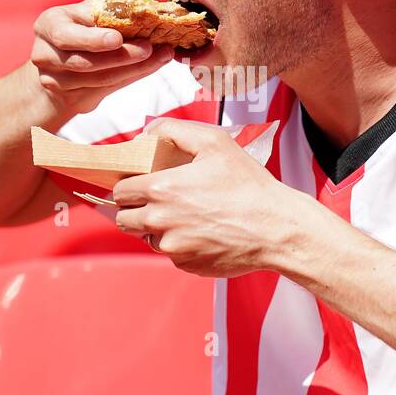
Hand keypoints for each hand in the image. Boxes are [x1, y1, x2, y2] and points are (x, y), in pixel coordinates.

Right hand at [30, 0, 173, 113]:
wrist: (65, 59)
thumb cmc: (87, 23)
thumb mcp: (98, 2)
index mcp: (49, 25)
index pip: (66, 35)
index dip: (92, 39)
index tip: (118, 39)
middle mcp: (46, 55)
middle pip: (85, 62)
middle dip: (120, 57)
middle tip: (149, 48)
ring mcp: (56, 80)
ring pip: (99, 80)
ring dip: (134, 69)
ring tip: (161, 55)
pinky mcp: (71, 98)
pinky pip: (106, 89)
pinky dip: (132, 77)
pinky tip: (151, 66)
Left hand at [112, 118, 309, 277]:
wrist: (276, 228)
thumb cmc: (248, 185)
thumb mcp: (214, 142)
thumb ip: (172, 130)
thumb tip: (145, 135)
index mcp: (161, 189)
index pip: (119, 192)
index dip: (128, 186)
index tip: (140, 184)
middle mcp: (160, 221)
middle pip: (124, 219)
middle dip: (135, 208)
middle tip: (158, 200)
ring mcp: (172, 247)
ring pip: (147, 237)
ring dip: (158, 228)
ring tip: (187, 215)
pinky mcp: (186, 264)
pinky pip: (171, 254)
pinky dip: (180, 244)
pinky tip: (203, 231)